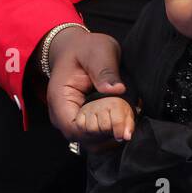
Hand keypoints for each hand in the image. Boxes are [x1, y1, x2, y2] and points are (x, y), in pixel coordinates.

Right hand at [45, 27, 128, 143]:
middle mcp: (63, 116)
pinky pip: (98, 137)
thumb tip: (117, 89)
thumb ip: (105, 70)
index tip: (119, 120)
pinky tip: (126, 121)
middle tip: (131, 121)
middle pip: (85, 140)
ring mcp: (73, 121)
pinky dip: (113, 133)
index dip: (98, 130)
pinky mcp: (84, 123)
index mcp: (60, 99)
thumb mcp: (97, 52)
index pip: (75, 129)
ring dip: (114, 136)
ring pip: (93, 143)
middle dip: (111, 134)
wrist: (76, 49)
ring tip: (130, 120)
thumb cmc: (85, 49)